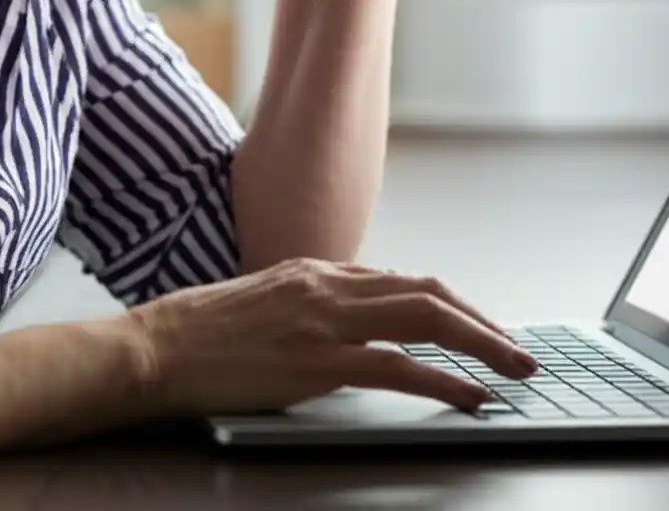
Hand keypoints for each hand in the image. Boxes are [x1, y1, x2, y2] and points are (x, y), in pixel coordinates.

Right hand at [127, 258, 535, 413]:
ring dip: (481, 345)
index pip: (404, 281)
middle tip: (517, 350)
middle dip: (482, 322)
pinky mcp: (315, 362)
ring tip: (514, 370)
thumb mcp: (264, 300)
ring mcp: (324, 321)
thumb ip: (311, 304)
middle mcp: (330, 286)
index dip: (452, 306)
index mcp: (318, 271)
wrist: (151, 348)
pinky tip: (469, 397)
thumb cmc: (199, 332)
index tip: (479, 329)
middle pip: (429, 293)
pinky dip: (443, 382)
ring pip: (425, 320)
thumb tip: (350, 321)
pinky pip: (397, 368)